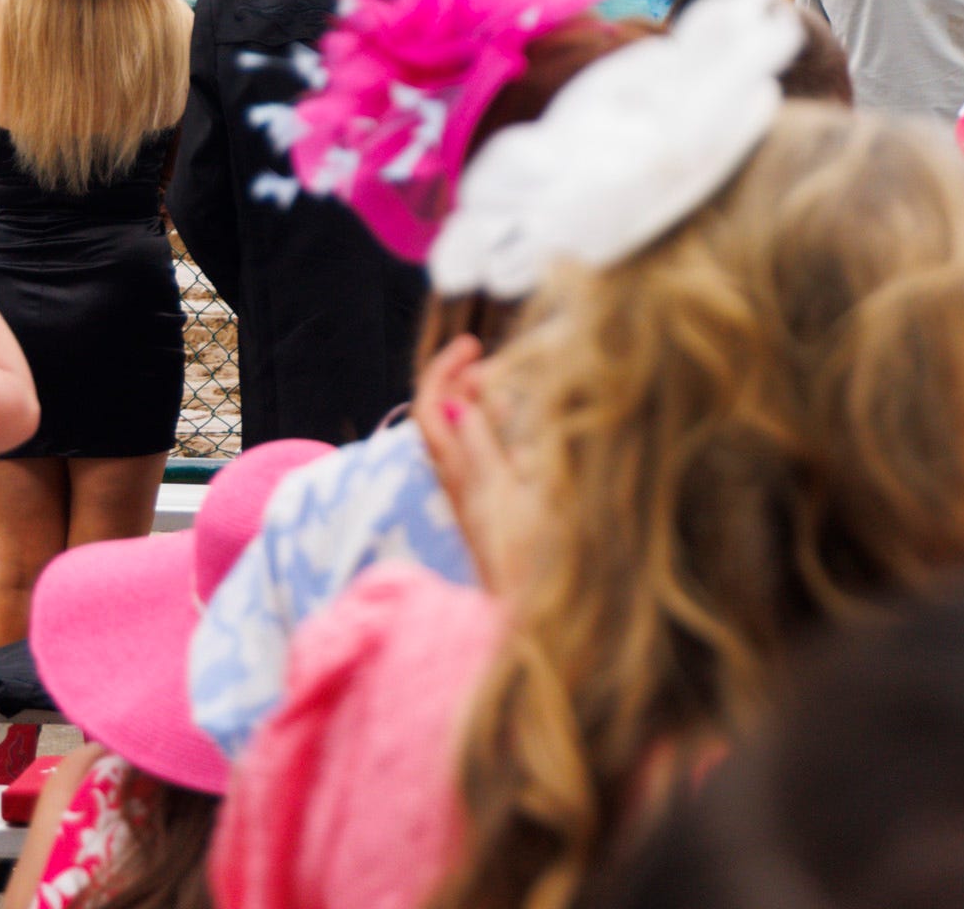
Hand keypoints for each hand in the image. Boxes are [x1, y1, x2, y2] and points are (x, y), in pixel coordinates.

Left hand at [413, 335, 533, 593]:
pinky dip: (499, 434)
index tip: (472, 343)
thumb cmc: (528, 559)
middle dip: (462, 381)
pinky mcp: (492, 513)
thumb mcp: (506, 497)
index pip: (432, 408)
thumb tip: (458, 405)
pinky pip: (484, 460)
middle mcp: (458, 483)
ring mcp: (475, 498)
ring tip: (509, 387)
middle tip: (491, 361)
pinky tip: (523, 435)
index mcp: (458, 473)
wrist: (531, 620)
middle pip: (443, 419)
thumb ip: (483, 450)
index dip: (444, 370)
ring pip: (464, 439)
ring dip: (481, 406)